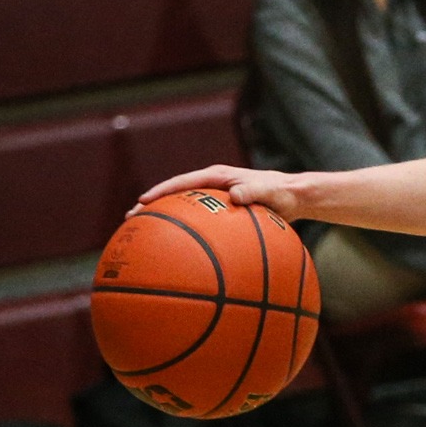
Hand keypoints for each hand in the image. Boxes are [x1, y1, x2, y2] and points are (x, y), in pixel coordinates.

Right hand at [129, 164, 305, 219]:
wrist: (295, 197)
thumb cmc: (284, 194)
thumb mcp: (271, 192)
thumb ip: (254, 192)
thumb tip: (234, 195)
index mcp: (218, 176)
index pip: (182, 182)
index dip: (161, 192)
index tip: (142, 202)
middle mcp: (212, 184)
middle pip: (175, 194)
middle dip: (151, 206)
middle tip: (129, 220)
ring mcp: (214, 197)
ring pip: (182, 208)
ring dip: (163, 219)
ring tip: (142, 236)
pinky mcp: (220, 210)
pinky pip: (197, 220)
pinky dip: (184, 230)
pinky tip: (177, 250)